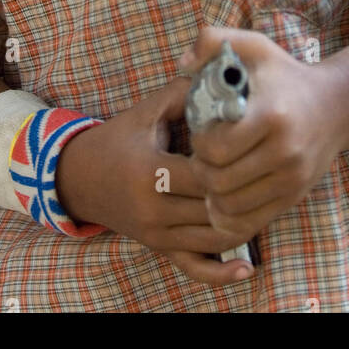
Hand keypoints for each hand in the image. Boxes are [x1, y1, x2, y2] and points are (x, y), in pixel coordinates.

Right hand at [55, 76, 257, 287]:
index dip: (230, 165)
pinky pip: (193, 267)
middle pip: (210, 209)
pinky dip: (221, 271)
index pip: (202, 175)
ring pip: (209, 239)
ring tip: (266, 207)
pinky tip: (247, 268)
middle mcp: (151, 208)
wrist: (79, 177)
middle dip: (241, 196)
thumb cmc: (118, 139)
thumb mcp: (146, 111)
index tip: (250, 149)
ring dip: (240, 226)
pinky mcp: (157, 248)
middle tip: (268, 179)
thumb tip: (222, 76)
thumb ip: (183, 93)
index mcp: (149, 170)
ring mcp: (155, 234)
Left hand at [177, 26, 348, 246]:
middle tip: (201, 155)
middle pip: (220, 180)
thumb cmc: (285, 74)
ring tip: (211, 172)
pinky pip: (251, 219)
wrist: (336, 106)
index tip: (201, 131)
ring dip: (212, 192)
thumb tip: (183, 63)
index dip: (199, 142)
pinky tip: (223, 193)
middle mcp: (285, 151)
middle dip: (201, 169)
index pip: (217, 147)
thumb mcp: (255, 46)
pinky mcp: (294, 196)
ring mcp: (292, 178)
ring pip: (232, 204)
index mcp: (271, 115)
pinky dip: (230, 212)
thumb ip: (214, 41)